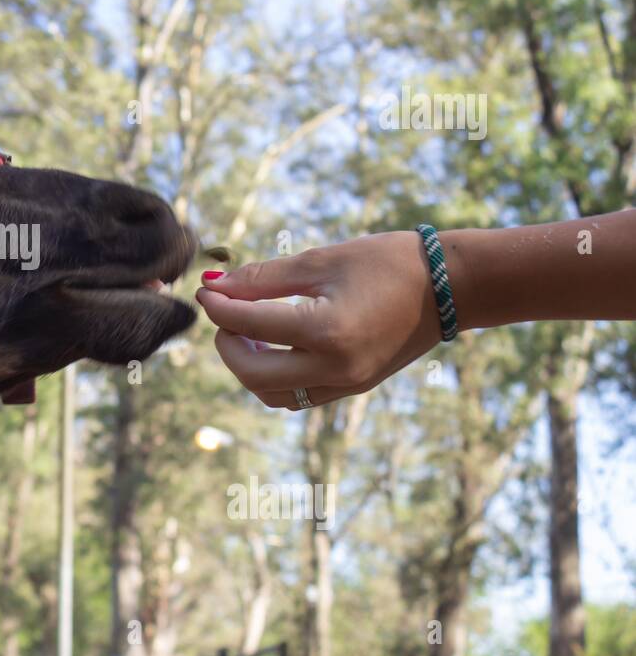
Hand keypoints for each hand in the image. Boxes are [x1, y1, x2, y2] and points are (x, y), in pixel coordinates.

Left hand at [195, 231, 446, 408]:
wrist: (450, 286)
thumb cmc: (388, 262)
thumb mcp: (321, 260)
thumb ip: (263, 277)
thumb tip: (216, 286)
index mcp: (326, 331)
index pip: (248, 324)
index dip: (218, 305)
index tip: (206, 290)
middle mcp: (334, 368)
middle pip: (252, 373)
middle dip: (226, 344)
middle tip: (223, 315)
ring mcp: (345, 383)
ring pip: (271, 394)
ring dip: (247, 367)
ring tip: (245, 331)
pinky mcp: (352, 386)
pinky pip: (297, 395)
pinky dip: (274, 375)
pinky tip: (271, 344)